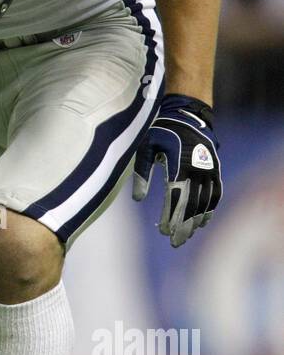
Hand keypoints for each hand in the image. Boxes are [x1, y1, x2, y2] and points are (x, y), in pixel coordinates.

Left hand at [132, 93, 221, 247]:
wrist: (187, 112)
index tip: (163, 232)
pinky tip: (203, 222)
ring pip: (205, 202)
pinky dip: (211, 208)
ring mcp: (209, 169)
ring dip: (196, 221)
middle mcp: (198, 168)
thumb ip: (141, 172)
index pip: (176, 198)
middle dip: (183, 226)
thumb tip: (138, 200)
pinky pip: (216, 192)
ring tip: (187, 236)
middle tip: (175, 242)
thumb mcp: (145, 146)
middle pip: (192, 204)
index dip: (171, 217)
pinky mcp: (215, 168)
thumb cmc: (161, 129)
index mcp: (180, 164)